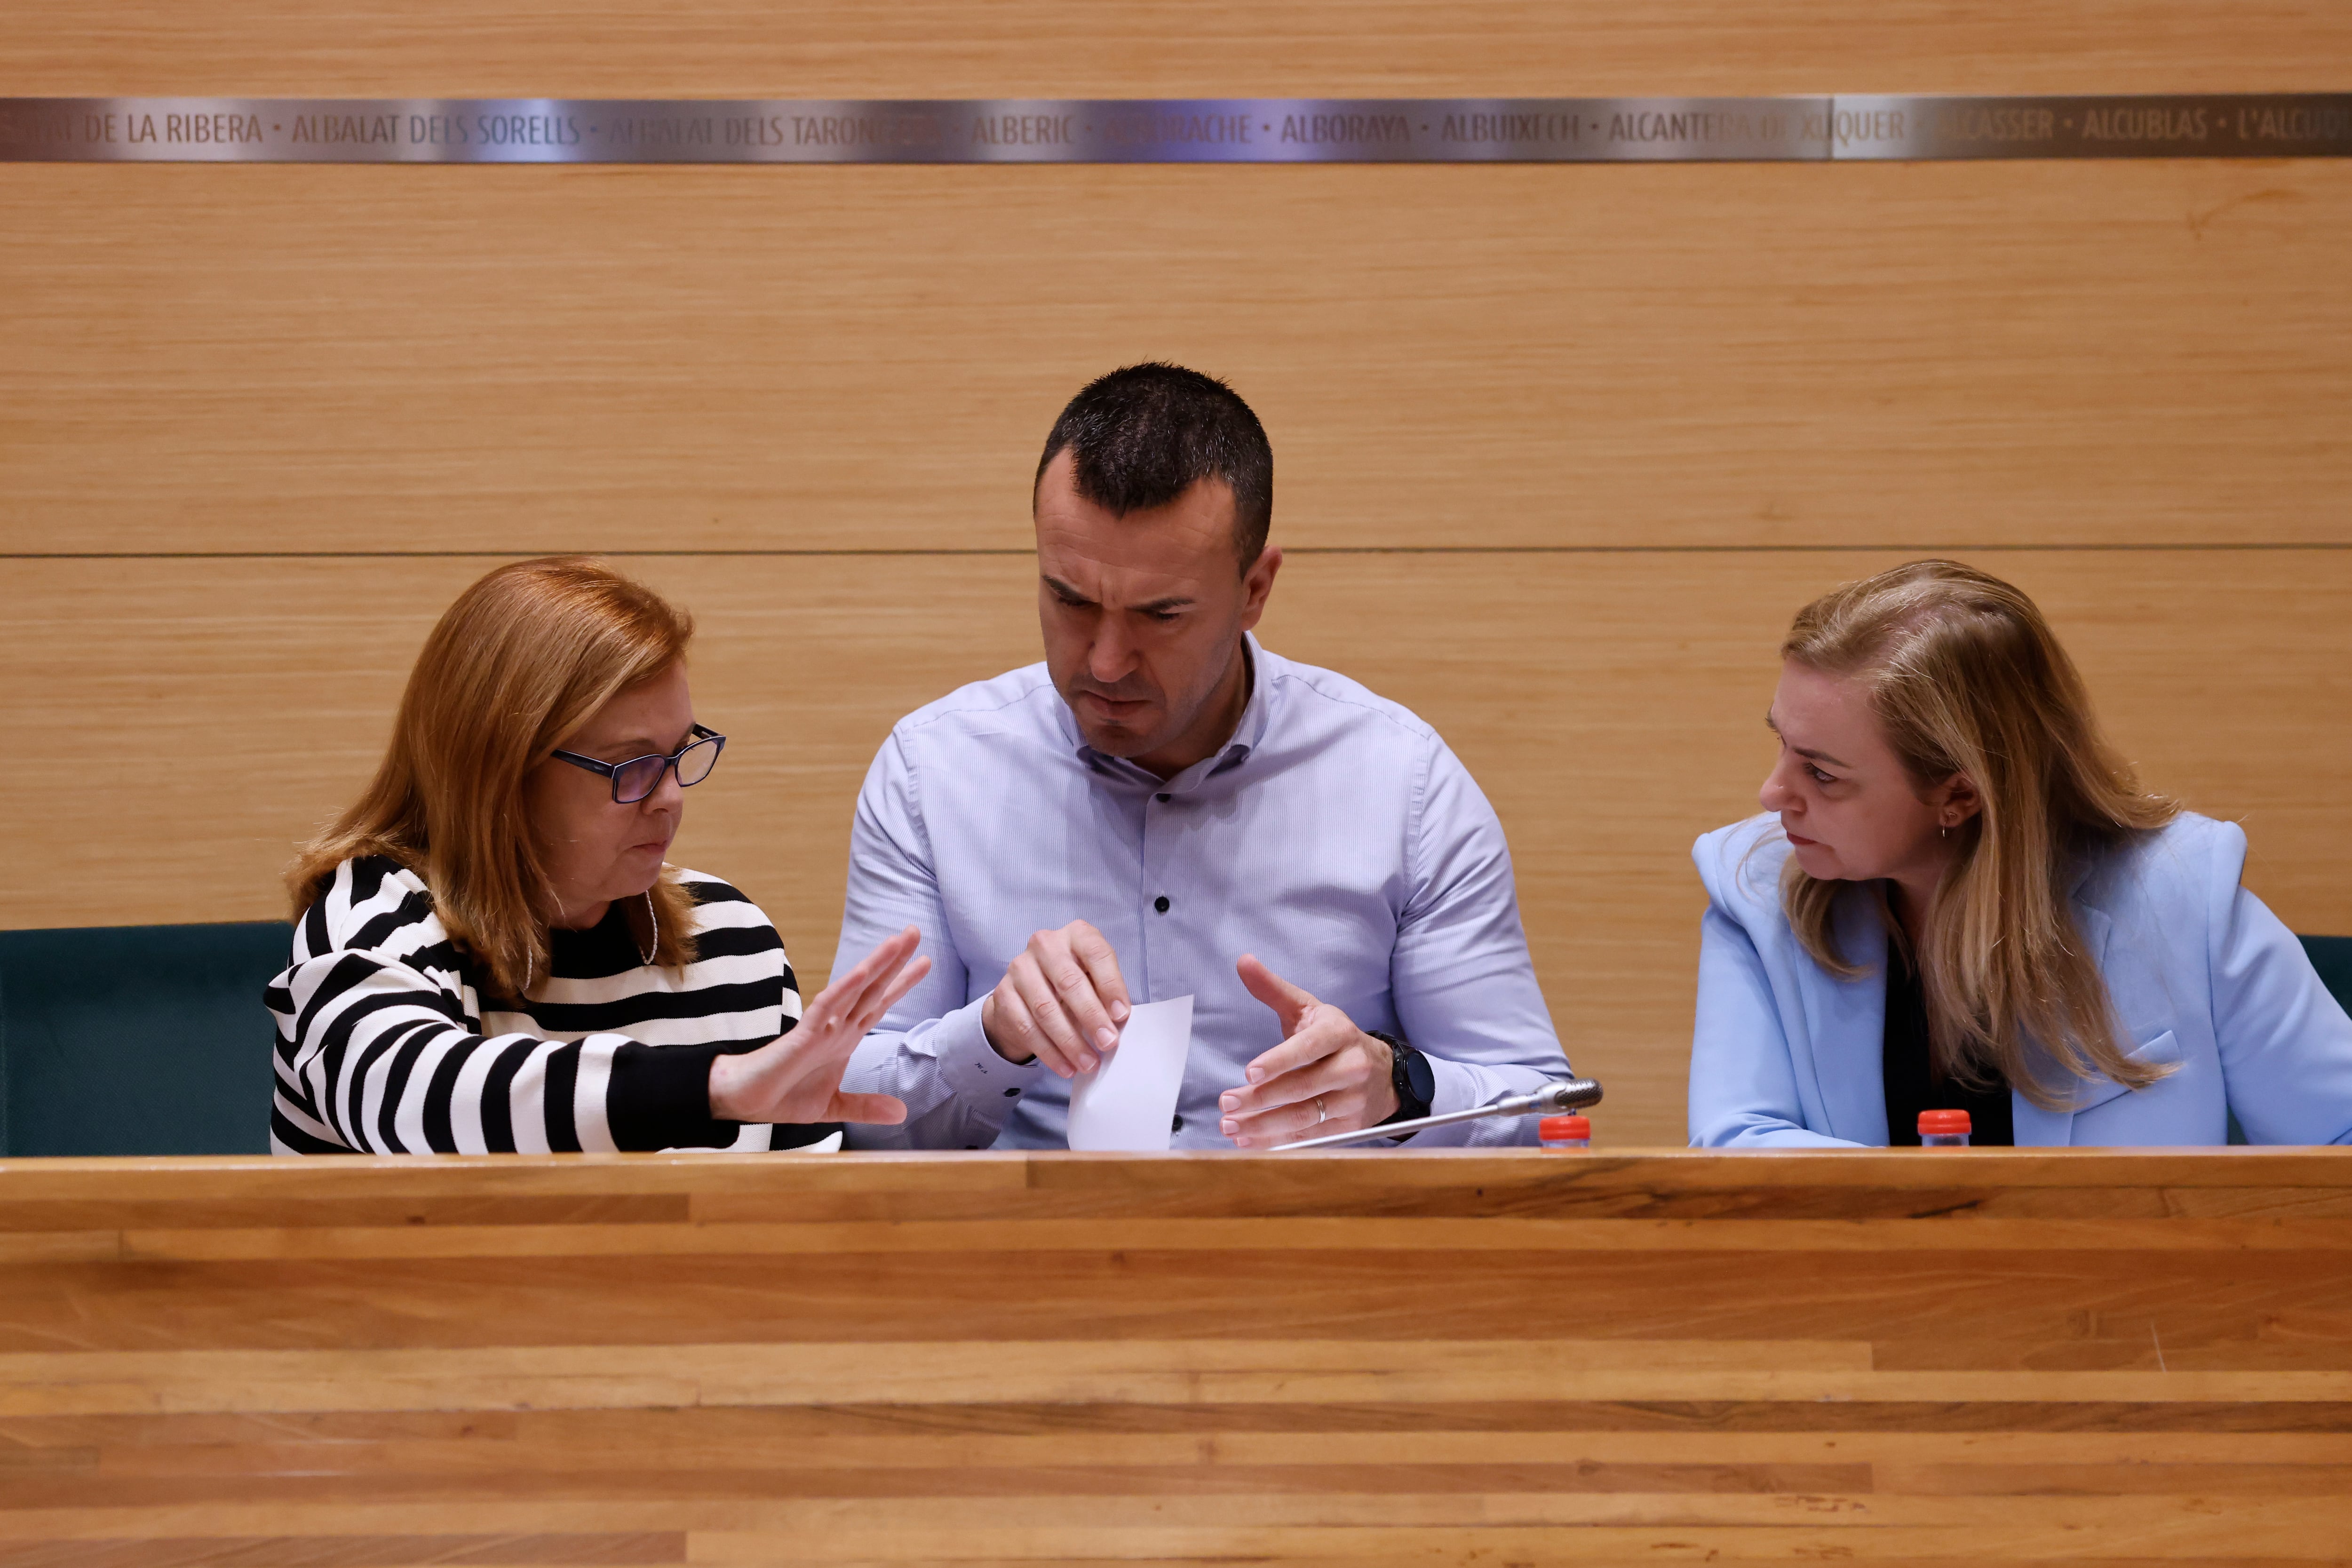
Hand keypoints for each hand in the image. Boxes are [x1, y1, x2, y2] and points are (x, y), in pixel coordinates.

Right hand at [707, 926, 929, 1124]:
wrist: (745, 1102)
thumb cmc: (783, 1096)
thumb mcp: (834, 1107)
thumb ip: (865, 1107)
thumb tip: (901, 1113)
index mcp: (845, 1039)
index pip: (879, 1004)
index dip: (901, 984)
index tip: (925, 961)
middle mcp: (837, 1027)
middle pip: (872, 988)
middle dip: (896, 961)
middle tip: (916, 930)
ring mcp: (821, 1027)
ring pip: (854, 989)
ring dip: (876, 965)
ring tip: (899, 940)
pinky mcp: (803, 1034)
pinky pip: (827, 1006)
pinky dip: (845, 988)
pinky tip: (863, 971)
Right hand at [980, 920, 1131, 1077]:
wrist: (1027, 990)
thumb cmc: (1073, 982)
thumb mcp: (1093, 978)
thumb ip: (1105, 993)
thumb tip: (1117, 1022)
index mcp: (1076, 934)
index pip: (1096, 954)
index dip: (1111, 985)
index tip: (1122, 1015)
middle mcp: (1045, 944)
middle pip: (1069, 982)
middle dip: (1091, 1017)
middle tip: (1108, 1043)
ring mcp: (1020, 968)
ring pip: (1046, 1009)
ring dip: (1070, 1041)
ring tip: (1088, 1063)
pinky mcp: (1003, 993)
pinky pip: (1027, 1028)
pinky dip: (1049, 1052)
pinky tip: (1066, 1066)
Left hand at [1218, 954, 1399, 1147]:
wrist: (1384, 1072)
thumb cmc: (1335, 1039)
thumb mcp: (1309, 1010)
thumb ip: (1274, 990)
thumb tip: (1243, 962)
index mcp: (1339, 1033)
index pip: (1309, 1047)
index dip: (1279, 1061)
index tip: (1248, 1073)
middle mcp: (1351, 1066)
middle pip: (1302, 1087)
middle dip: (1261, 1099)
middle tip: (1227, 1103)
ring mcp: (1353, 1100)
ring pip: (1305, 1116)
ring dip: (1263, 1126)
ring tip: (1231, 1126)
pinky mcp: (1350, 1126)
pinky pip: (1310, 1136)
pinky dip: (1277, 1141)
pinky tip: (1249, 1141)